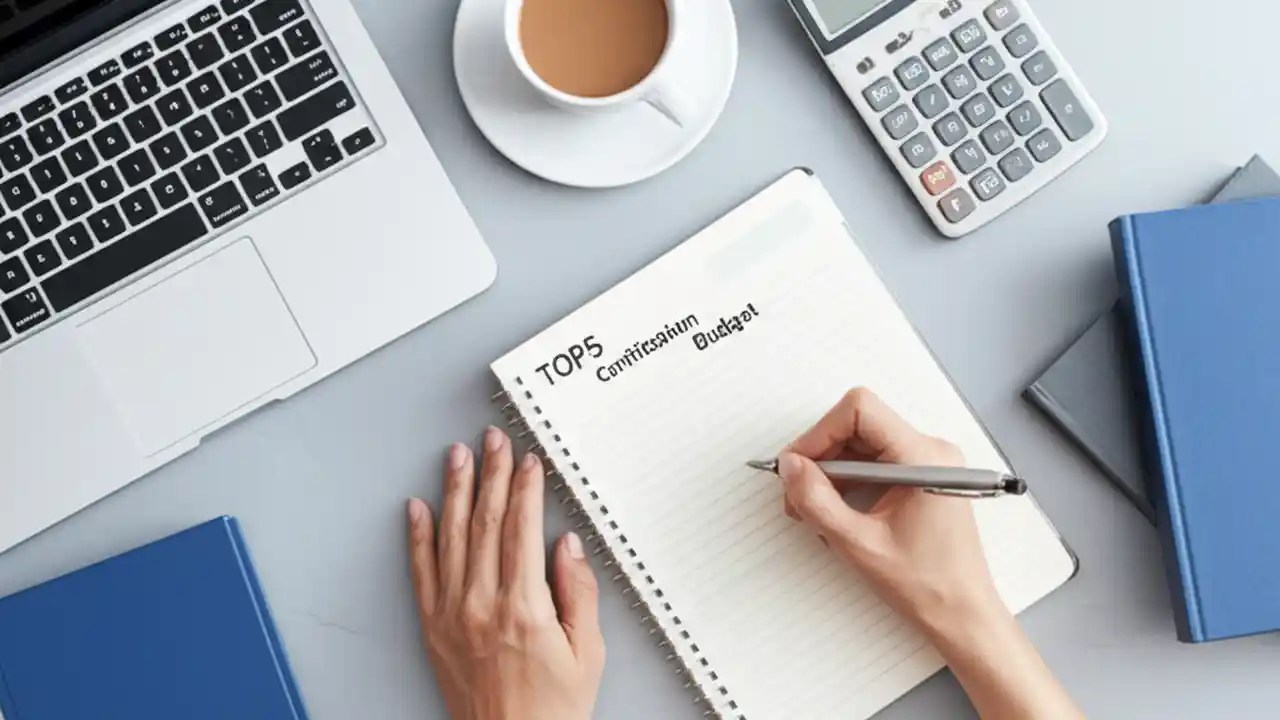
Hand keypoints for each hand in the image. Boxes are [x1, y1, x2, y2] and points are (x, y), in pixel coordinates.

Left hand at [407, 427, 604, 719]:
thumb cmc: (552, 710)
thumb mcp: (586, 653)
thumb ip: (579, 594)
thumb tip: (567, 545)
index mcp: (524, 608)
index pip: (522, 529)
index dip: (525, 489)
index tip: (529, 462)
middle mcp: (482, 604)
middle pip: (485, 522)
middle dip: (491, 474)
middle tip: (494, 440)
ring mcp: (452, 614)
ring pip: (451, 537)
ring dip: (455, 491)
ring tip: (458, 456)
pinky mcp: (432, 627)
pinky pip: (421, 571)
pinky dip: (418, 536)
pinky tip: (418, 507)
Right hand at [777, 388, 1003, 635]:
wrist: (962, 614)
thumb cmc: (924, 585)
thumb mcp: (858, 543)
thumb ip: (817, 500)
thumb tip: (789, 466)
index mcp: (923, 457)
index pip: (860, 410)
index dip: (820, 433)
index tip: (798, 467)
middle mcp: (930, 451)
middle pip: (857, 426)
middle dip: (820, 457)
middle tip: (797, 495)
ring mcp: (927, 463)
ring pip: (862, 445)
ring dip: (831, 473)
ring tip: (814, 511)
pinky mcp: (921, 478)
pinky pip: (874, 463)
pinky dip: (848, 483)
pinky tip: (837, 515)